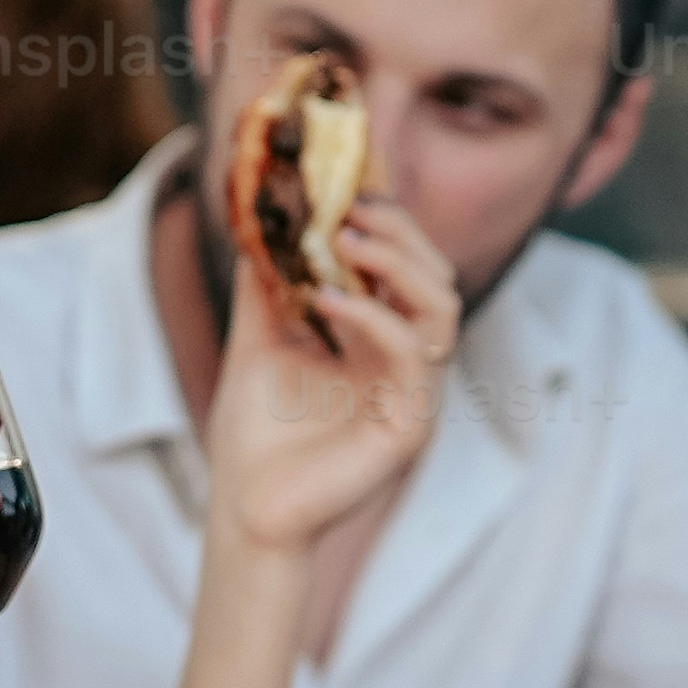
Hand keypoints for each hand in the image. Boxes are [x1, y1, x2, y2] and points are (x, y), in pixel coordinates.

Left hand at [205, 194, 458, 555]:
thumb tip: (257, 217)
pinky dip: (374, 317)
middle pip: (435, 275)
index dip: (391, 218)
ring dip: (399, 261)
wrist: (245, 510)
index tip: (353, 177)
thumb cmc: (255, 438)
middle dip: (399, 230)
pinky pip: (412, 356)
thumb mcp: (257, 340)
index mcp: (381, 340)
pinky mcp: (411, 427)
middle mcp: (407, 362)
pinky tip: (328, 300)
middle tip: (349, 202)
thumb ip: (266, 285)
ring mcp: (415, 394)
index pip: (406, 265)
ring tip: (346, 236)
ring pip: (442, 308)